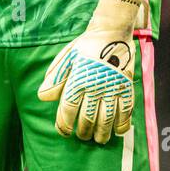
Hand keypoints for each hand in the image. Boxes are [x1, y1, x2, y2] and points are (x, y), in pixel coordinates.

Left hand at [37, 0, 142, 143]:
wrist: (112, 31)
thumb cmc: (86, 45)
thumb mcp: (67, 58)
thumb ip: (55, 79)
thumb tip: (43, 98)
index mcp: (77, 79)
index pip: (68, 109)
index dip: (64, 125)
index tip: (63, 131)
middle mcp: (95, 86)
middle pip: (87, 118)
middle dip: (83, 131)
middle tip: (82, 136)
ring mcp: (112, 87)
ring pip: (107, 119)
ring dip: (102, 133)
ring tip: (98, 139)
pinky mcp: (126, 86)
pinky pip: (126, 111)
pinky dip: (122, 124)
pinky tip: (118, 131)